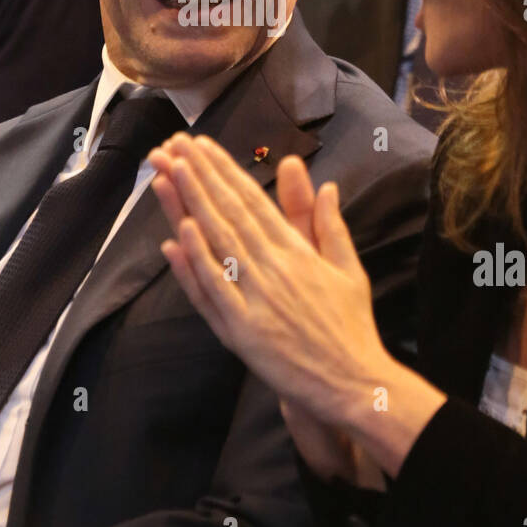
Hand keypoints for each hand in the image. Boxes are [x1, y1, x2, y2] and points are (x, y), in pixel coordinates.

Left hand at [149, 133, 384, 423]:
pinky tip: (180, 234)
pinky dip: (197, 262)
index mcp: (297, 251)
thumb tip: (327, 185)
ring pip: (218, 242)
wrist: (355, 383)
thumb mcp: (348, 269)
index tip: (201, 147)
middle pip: (231, 213)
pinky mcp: (244, 331)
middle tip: (174, 144)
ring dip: (192, 204)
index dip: (225, 171)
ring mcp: (257, 299)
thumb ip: (330, 226)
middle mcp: (275, 268)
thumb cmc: (351, 327)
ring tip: (170, 170)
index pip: (253, 201)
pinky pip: (216, 291)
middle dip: (200, 175)